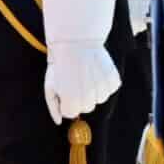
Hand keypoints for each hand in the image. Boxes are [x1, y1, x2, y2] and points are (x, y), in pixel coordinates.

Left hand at [42, 0, 121, 121]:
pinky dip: (103, 83)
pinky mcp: (114, 82)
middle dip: (78, 96)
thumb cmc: (60, 64)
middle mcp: (89, 99)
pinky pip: (109, 90)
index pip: (70, 113)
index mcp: (71, 100)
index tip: (64, 88)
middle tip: (74, 80)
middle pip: (86, 108)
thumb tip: (59, 121)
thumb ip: (53, 105)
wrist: (76, 42)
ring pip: (98, 99)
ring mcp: (103, 91)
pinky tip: (95, 71)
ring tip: (85, 74)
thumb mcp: (50, 84)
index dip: (65, 100)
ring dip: (92, 90)